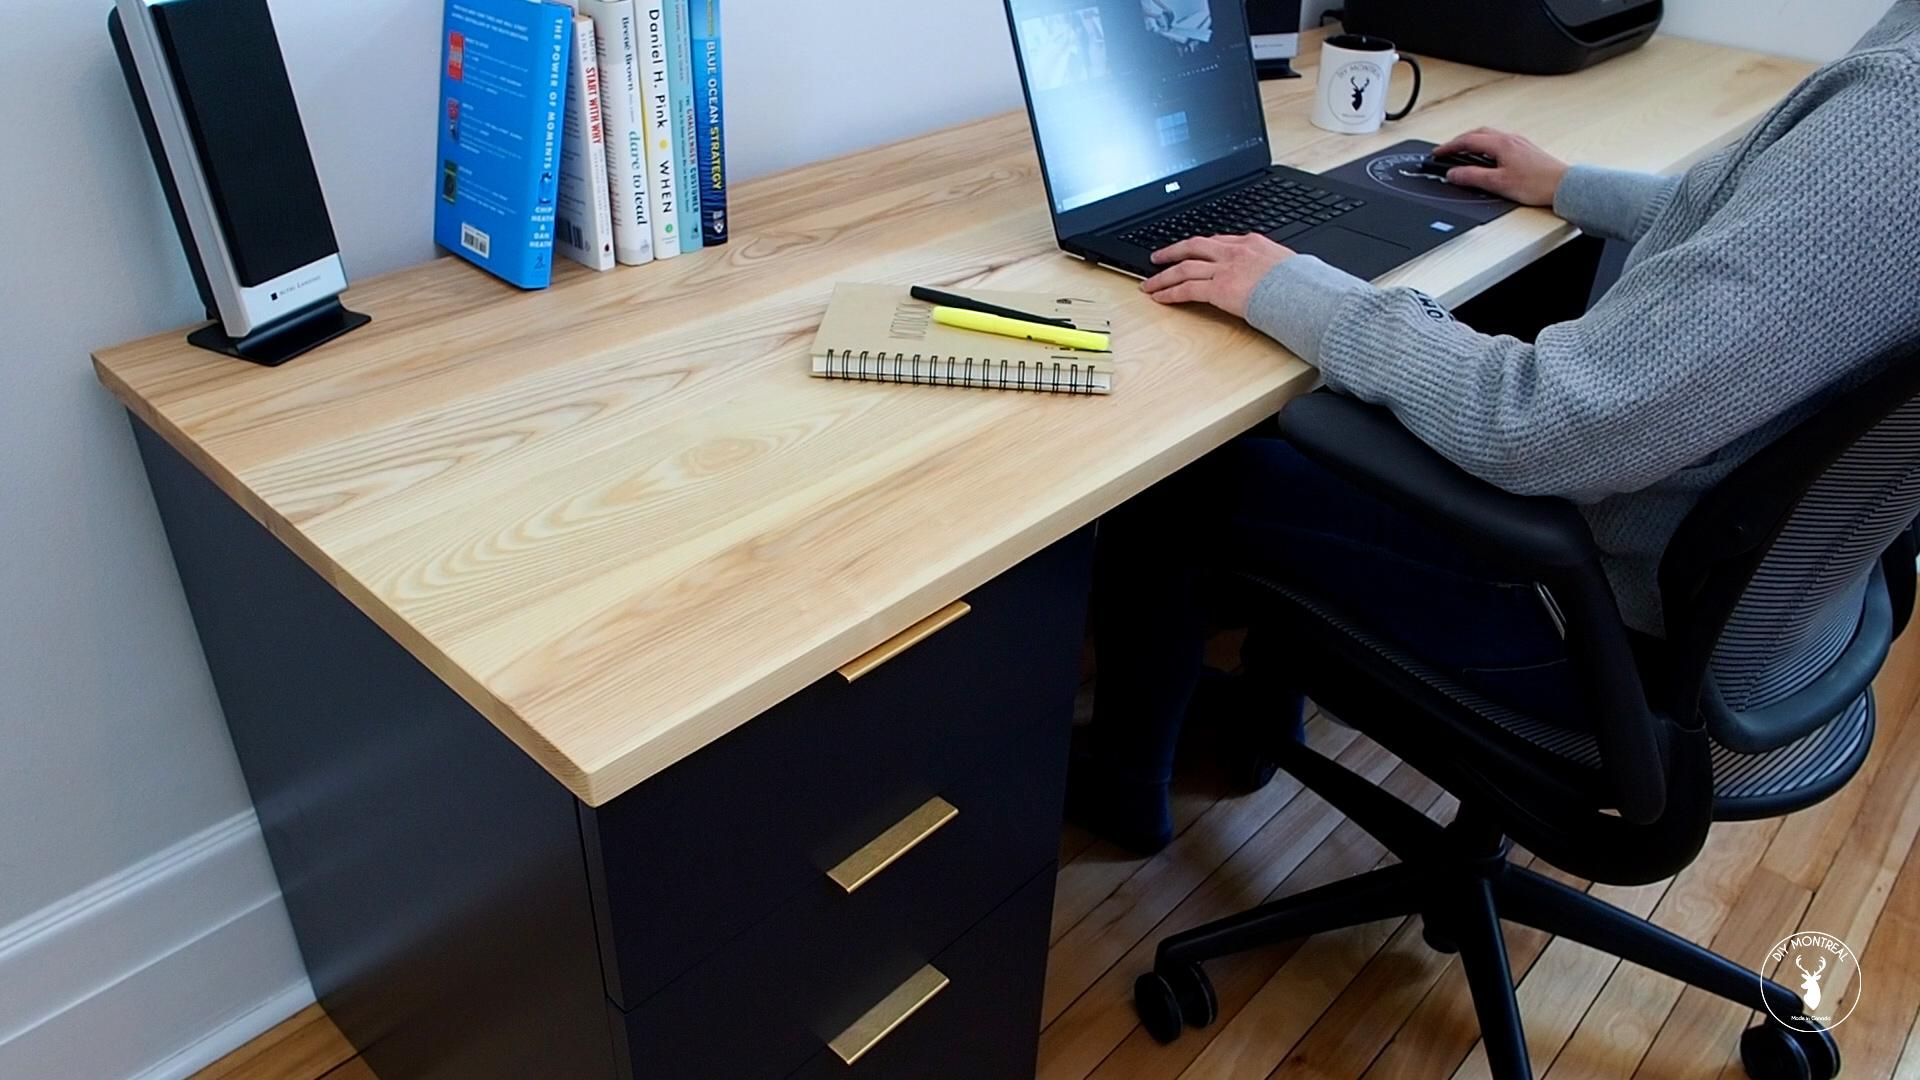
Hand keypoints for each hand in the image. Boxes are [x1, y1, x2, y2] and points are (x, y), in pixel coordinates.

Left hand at [1142, 234, 1294, 317]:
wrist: (1303, 293)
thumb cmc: (1302, 284)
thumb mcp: (1290, 264)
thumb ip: (1275, 265)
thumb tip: (1277, 272)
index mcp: (1253, 243)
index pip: (1219, 241)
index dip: (1202, 247)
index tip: (1192, 251)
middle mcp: (1234, 252)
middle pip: (1195, 246)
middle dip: (1173, 251)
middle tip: (1158, 257)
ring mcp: (1224, 269)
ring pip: (1184, 267)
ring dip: (1163, 275)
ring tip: (1149, 283)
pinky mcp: (1218, 289)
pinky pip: (1186, 289)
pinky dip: (1169, 292)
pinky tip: (1159, 297)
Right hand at [1433, 129, 1569, 207]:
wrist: (1564, 186)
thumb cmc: (1537, 184)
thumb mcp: (1498, 183)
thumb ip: (1473, 177)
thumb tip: (1454, 173)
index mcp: (1501, 144)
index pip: (1467, 141)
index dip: (1449, 147)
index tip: (1437, 153)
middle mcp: (1510, 139)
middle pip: (1478, 133)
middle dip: (1459, 141)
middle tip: (1447, 151)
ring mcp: (1519, 143)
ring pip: (1489, 136)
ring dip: (1473, 141)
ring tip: (1464, 152)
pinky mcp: (1526, 149)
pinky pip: (1500, 141)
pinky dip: (1486, 146)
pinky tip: (1488, 156)